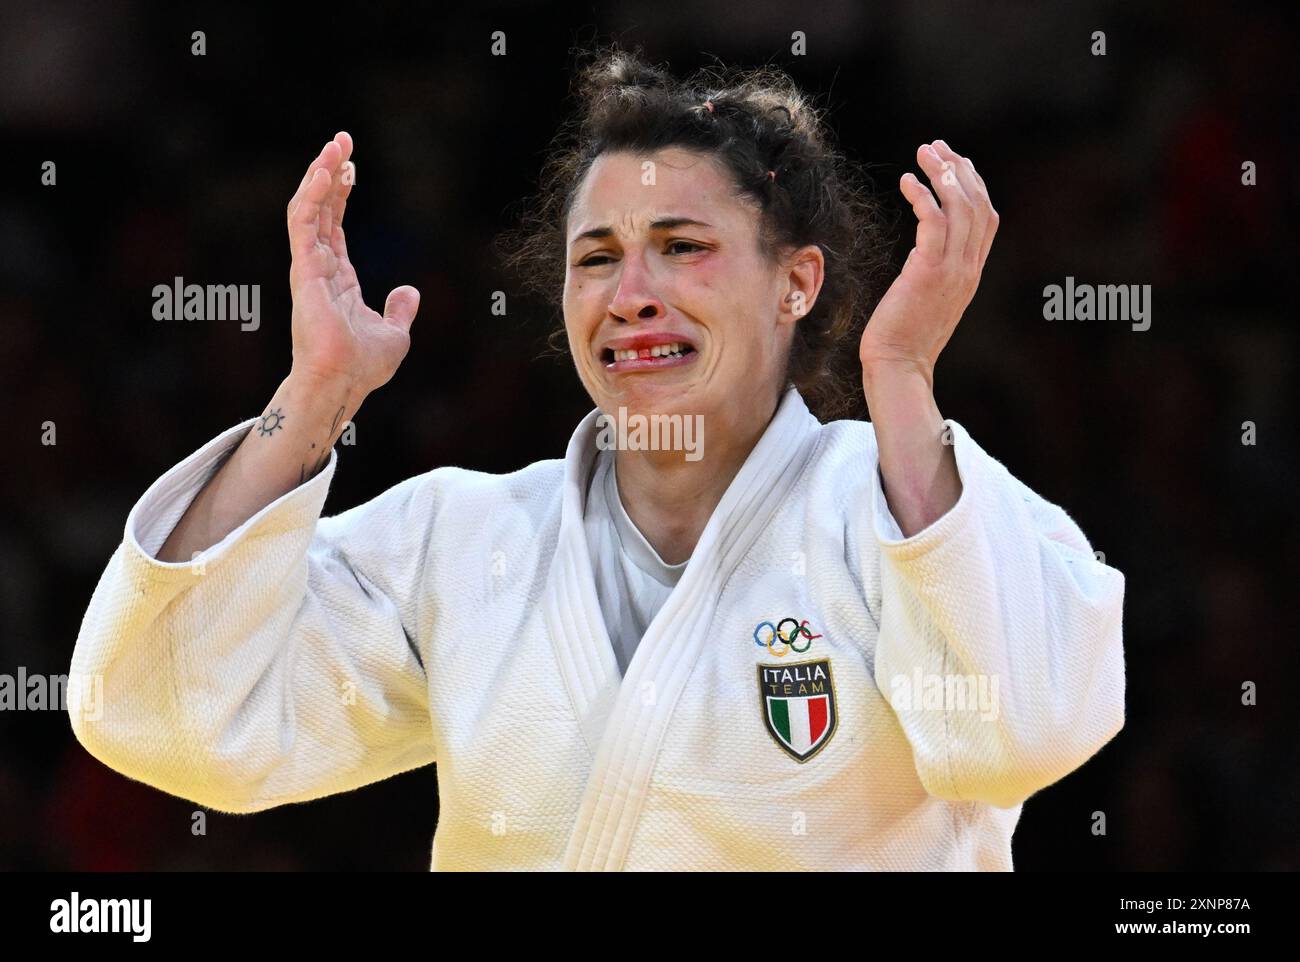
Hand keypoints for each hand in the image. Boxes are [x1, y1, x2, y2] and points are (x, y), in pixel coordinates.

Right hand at [286, 131, 419, 397]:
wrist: (347, 383)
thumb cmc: (364, 366)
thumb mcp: (394, 333)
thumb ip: (399, 310)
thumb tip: (410, 291)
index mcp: (337, 278)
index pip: (334, 224)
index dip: (340, 193)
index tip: (351, 165)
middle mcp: (319, 268)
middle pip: (319, 208)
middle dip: (328, 172)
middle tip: (341, 139)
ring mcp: (309, 268)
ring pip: (307, 209)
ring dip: (319, 175)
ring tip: (334, 146)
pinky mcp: (304, 271)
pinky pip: (303, 224)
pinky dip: (313, 196)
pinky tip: (326, 172)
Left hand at [859, 139, 997, 389]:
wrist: (899, 366)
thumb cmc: (905, 336)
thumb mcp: (929, 298)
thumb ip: (935, 270)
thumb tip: (925, 247)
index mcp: (971, 273)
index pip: (986, 218)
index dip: (974, 185)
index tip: (953, 162)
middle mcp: (968, 268)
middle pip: (977, 204)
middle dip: (958, 169)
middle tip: (934, 147)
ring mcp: (952, 270)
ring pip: (961, 207)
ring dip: (943, 174)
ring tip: (924, 153)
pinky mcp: (929, 272)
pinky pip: (933, 221)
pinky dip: (923, 196)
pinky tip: (907, 183)